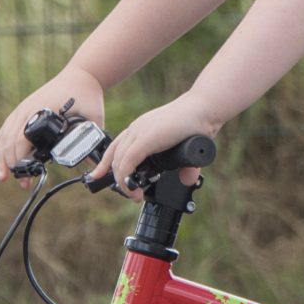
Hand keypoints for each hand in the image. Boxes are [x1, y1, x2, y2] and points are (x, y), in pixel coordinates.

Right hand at [0, 67, 107, 180]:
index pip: (21, 138)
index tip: (24, 175)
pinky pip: (6, 128)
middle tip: (17, 182)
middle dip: (10, 164)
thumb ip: (91, 137)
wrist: (81, 74)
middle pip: (9, 140)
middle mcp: (27, 110)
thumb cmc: (86, 94)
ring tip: (3, 176)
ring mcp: (23, 109)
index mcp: (40, 110)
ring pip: (4, 135)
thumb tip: (91, 162)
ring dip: (1, 157)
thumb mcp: (93, 116)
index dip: (19, 159)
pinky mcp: (24, 110)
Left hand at [95, 93, 222, 200]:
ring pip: (118, 162)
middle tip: (130, 193)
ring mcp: (139, 132)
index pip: (115, 147)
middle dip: (117, 179)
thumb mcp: (184, 148)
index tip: (98, 176)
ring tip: (134, 195)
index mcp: (141, 128)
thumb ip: (184, 164)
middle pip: (113, 157)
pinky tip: (133, 189)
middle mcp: (136, 129)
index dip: (104, 164)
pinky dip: (126, 178)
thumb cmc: (197, 124)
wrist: (205, 109)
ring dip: (123, 182)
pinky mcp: (145, 139)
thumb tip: (188, 180)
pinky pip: (127, 162)